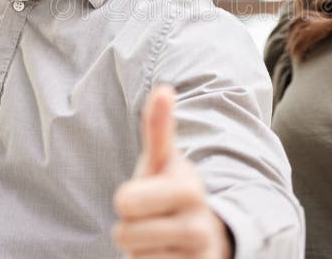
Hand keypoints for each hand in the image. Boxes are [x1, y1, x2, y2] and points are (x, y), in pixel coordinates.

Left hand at [113, 85, 232, 258]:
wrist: (206, 238)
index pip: (125, 201)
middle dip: (130, 230)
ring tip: (160, 243)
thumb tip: (163, 89)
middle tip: (151, 221)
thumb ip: (159, 129)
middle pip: (124, 235)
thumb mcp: (163, 162)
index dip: (127, 201)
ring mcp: (198, 256)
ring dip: (140, 254)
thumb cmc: (170, 194)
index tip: (145, 195)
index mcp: (188, 188)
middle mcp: (198, 225)